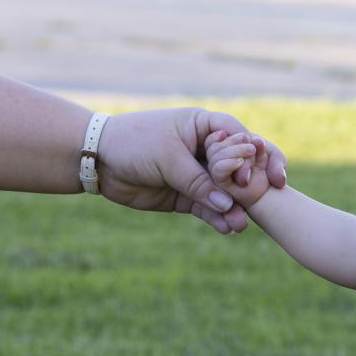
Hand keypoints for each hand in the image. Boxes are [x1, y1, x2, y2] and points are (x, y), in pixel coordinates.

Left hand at [96, 107, 285, 232]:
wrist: (99, 161)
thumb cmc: (134, 143)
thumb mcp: (168, 158)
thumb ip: (198, 182)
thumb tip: (228, 205)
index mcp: (205, 127)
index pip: (240, 138)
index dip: (253, 156)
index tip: (256, 174)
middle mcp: (207, 149)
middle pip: (240, 166)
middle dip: (251, 185)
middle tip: (256, 200)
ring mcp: (198, 174)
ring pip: (226, 192)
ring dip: (235, 208)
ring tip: (240, 225)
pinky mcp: (187, 196)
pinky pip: (209, 208)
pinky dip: (218, 218)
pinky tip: (227, 228)